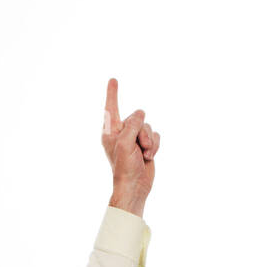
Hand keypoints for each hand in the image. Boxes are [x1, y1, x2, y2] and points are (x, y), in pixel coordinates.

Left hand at [101, 77, 158, 214]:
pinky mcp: (145, 145)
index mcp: (110, 132)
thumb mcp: (125, 142)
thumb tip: (140, 114)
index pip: (111, 108)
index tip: (113, 79)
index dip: (112, 93)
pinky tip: (149, 157)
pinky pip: (155, 135)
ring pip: (148, 127)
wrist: (135, 187)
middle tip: (137, 148)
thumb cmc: (124, 168)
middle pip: (137, 117)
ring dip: (149, 140)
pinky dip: (155, 145)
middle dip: (141, 131)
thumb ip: (132, 124)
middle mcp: (121, 133)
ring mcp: (134, 139)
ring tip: (143, 154)